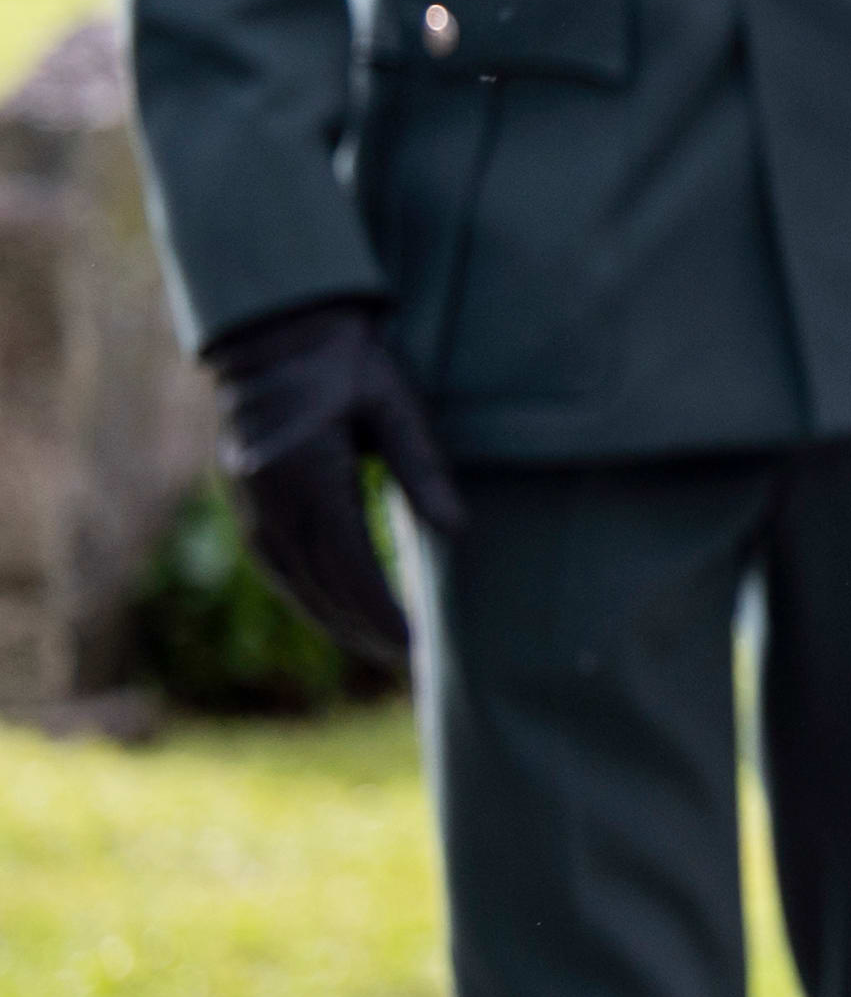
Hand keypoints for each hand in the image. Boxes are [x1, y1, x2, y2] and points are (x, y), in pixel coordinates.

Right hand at [204, 301, 463, 663]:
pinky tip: (334, 609)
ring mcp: (252, 502)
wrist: (277, 332)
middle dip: (362, 628)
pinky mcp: (247, 499)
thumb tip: (457, 530)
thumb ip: (423, 468)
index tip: (414, 646)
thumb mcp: (396, 405)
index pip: (348, 564)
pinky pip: (277, 561)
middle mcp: (271, 499)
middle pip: (319, 583)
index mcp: (308, 477)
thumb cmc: (348, 363)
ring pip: (293, 579)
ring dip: (333, 617)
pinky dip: (307, 591)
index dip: (380, 612)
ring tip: (378, 648)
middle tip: (408, 664)